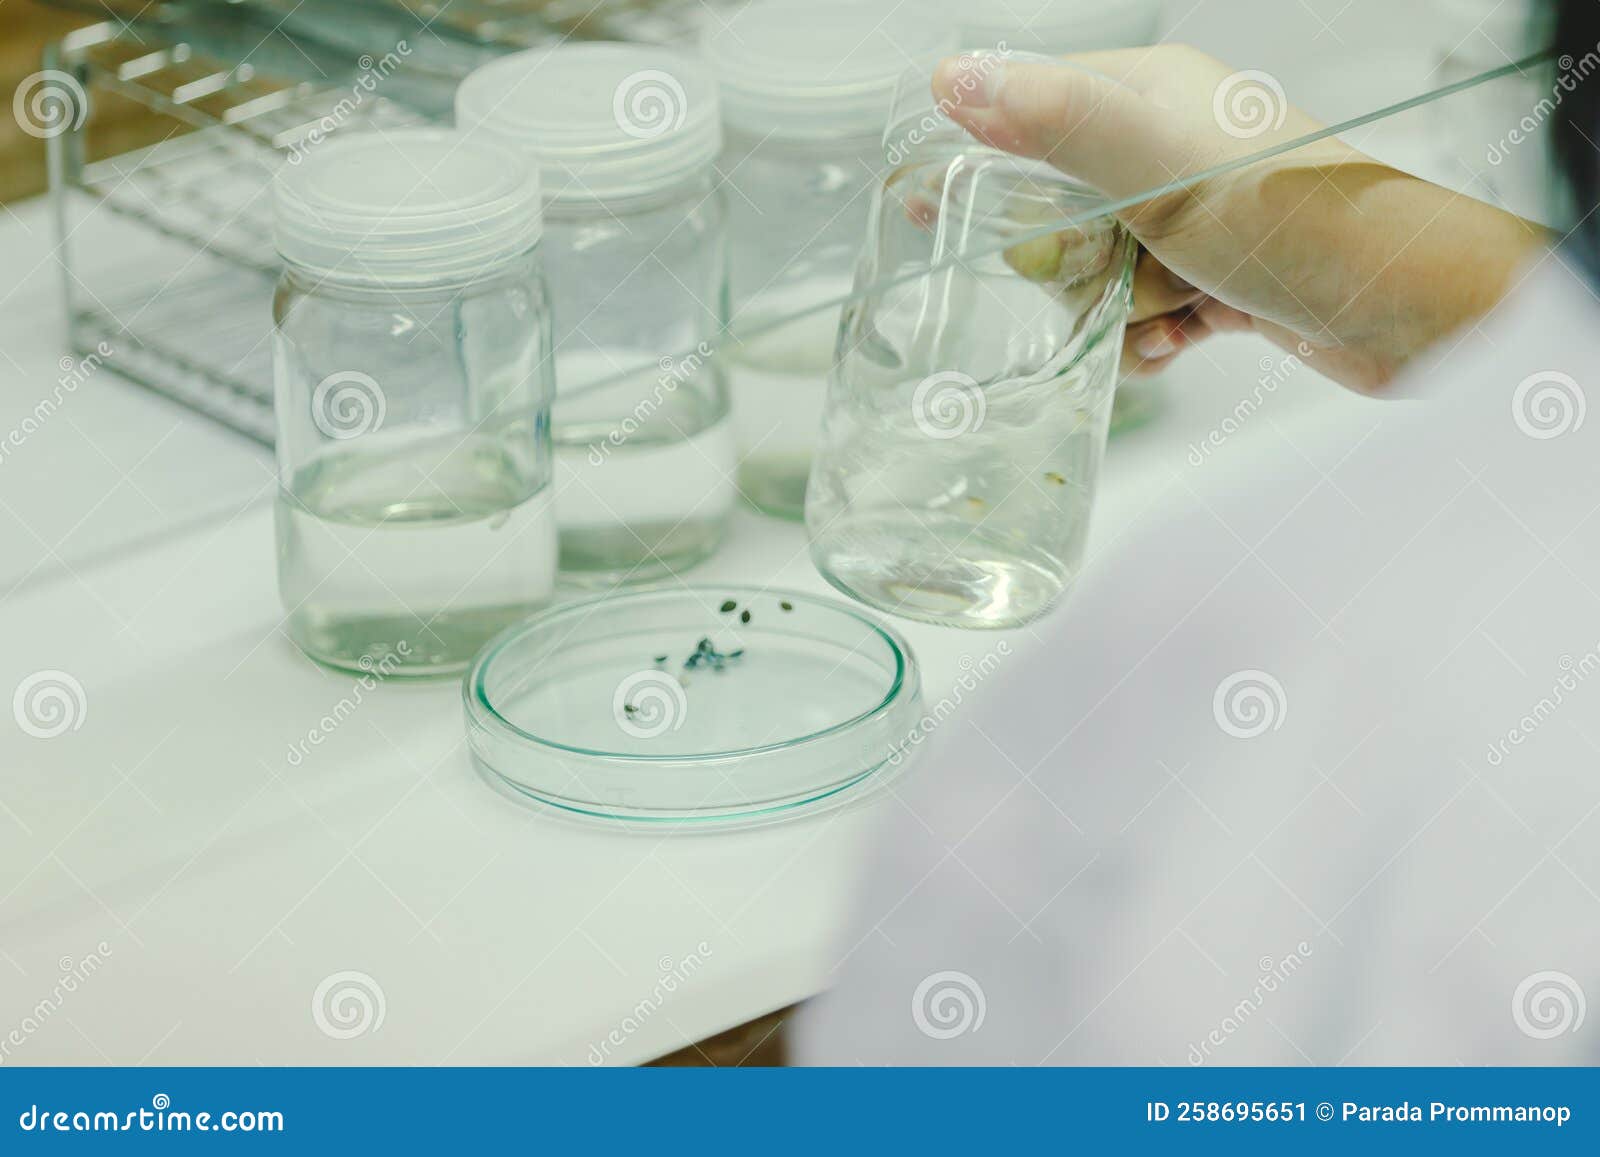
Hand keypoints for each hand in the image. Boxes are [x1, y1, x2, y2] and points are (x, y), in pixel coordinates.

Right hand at [933, 47, 1546, 391]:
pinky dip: (1150, 336)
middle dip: (1063, 259)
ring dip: (1114, 309)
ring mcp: (1198, 215)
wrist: (1405, 309)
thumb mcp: (1153, 165)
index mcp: (1150, 96)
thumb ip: (1051, 120)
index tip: (935, 206)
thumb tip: (957, 79)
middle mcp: (1171, 148)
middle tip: (1088, 271)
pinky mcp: (1222, 275)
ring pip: (1101, 270)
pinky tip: (1171, 346)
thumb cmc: (1294, 222)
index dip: (983, 161)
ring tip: (1158, 314)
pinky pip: (1147, 311)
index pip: (1032, 112)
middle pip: (1059, 208)